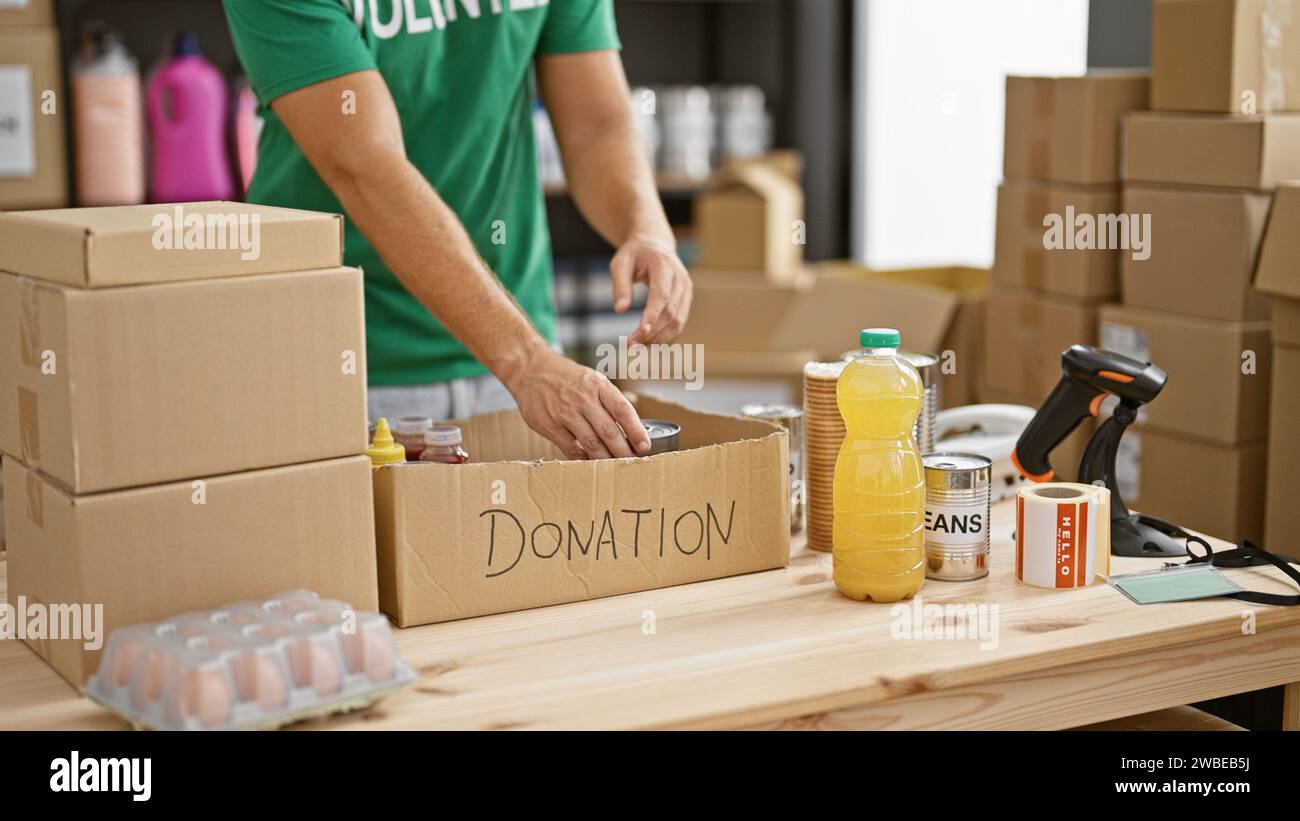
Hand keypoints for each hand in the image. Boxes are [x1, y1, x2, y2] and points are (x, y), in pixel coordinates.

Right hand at [505, 349, 650, 458]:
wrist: (530, 369)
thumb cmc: (566, 377)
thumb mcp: (592, 380)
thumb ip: (609, 402)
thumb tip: (630, 429)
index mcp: (598, 386)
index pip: (623, 410)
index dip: (636, 431)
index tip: (645, 446)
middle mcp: (583, 399)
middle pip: (609, 431)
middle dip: (624, 451)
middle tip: (633, 463)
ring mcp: (565, 413)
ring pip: (591, 443)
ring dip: (606, 458)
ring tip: (615, 467)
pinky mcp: (550, 426)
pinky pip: (571, 449)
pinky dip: (583, 458)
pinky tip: (590, 461)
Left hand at [610, 236, 692, 344]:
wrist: (655, 244)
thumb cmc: (634, 255)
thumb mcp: (620, 264)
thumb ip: (620, 286)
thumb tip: (619, 310)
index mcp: (664, 265)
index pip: (661, 294)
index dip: (652, 315)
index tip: (641, 332)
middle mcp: (680, 278)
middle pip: (670, 311)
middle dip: (651, 331)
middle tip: (630, 345)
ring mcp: (686, 289)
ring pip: (678, 320)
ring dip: (659, 337)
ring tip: (637, 347)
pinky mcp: (686, 299)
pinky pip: (679, 321)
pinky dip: (665, 335)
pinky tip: (649, 342)